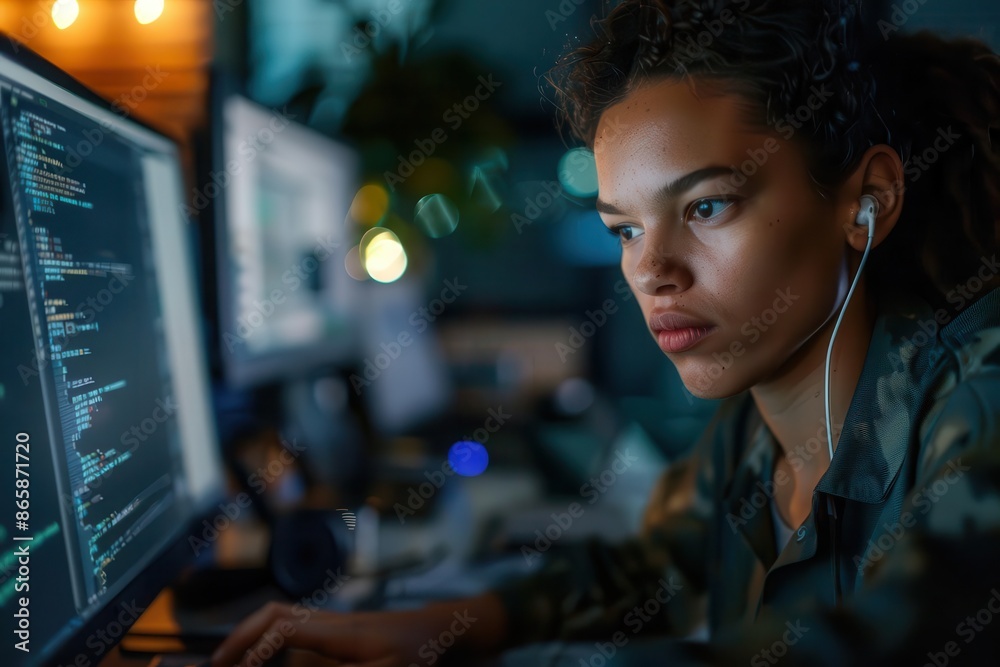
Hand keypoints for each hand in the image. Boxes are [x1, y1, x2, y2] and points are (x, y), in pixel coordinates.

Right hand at [210, 598, 497, 666]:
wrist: (433, 628)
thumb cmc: (414, 653)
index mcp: (339, 632)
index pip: (284, 629)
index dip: (256, 649)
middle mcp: (328, 619)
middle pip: (273, 613)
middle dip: (239, 637)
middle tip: (216, 665)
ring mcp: (329, 619)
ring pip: (278, 614)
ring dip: (249, 634)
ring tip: (228, 662)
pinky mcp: (332, 626)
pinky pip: (290, 623)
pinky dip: (265, 635)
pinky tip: (259, 658)